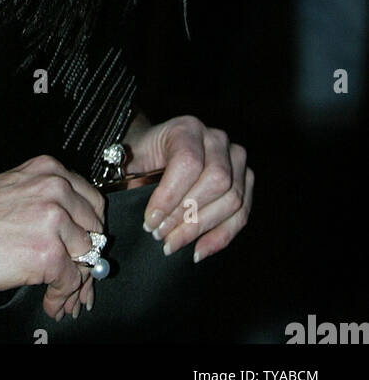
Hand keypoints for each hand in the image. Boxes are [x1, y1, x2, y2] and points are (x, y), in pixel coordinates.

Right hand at [0, 154, 104, 320]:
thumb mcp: (13, 191)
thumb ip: (46, 203)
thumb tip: (70, 234)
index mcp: (48, 171)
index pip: (92, 201)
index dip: (90, 231)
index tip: (86, 249)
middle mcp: (56, 189)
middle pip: (95, 230)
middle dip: (88, 258)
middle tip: (78, 279)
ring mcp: (55, 221)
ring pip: (87, 258)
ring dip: (75, 282)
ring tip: (63, 296)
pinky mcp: (49, 253)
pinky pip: (70, 281)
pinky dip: (62, 297)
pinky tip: (51, 302)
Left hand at [124, 114, 252, 263]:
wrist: (159, 150)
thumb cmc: (145, 156)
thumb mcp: (133, 161)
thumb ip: (136, 181)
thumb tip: (150, 218)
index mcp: (187, 128)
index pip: (188, 162)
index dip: (170, 196)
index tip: (150, 221)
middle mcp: (216, 139)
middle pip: (216, 181)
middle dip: (186, 215)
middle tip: (161, 235)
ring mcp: (236, 159)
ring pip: (232, 200)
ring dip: (200, 229)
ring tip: (173, 243)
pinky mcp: (246, 181)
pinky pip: (242, 214)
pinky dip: (221, 237)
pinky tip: (199, 250)